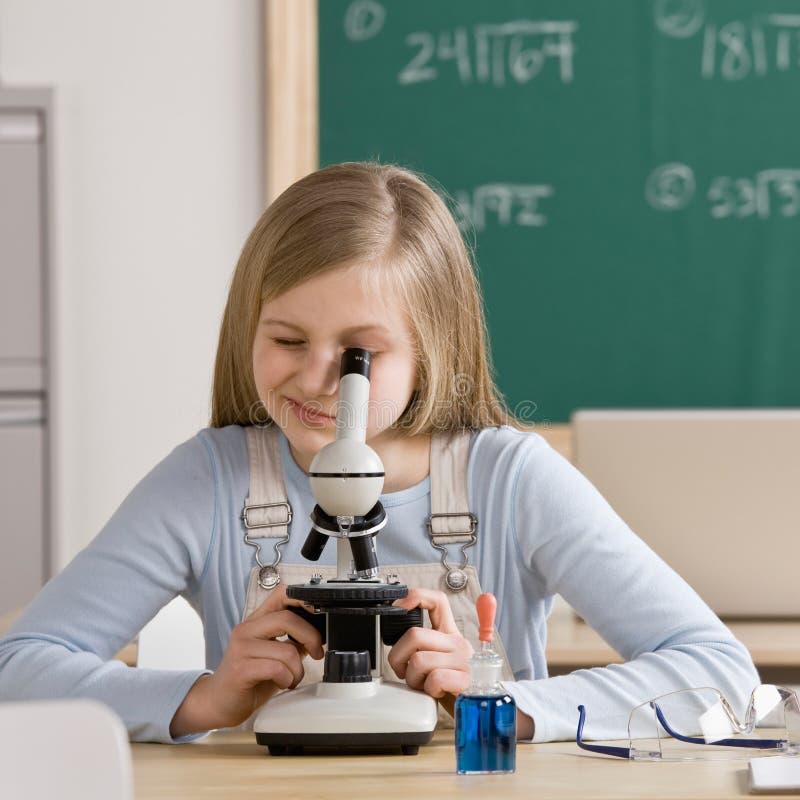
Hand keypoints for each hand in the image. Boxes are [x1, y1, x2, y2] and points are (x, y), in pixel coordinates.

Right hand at [169, 585, 323, 736]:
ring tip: (292, 678)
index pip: (281, 594)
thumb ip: (292, 641)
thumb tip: (318, 634)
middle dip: (311, 637)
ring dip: (298, 669)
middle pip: (287, 618)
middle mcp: (246, 629)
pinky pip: (277, 668)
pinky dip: (287, 679)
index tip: (319, 614)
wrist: (218, 702)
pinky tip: (283, 683)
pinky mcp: (240, 668)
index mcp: (256, 621)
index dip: (303, 599)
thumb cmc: (249, 678)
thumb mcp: (273, 655)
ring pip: (286, 650)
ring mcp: (241, 647)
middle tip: (317, 653)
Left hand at [388, 588, 473, 711]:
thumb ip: (420, 645)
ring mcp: (463, 660)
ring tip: (422, 685)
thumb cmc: (448, 686)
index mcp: (449, 633)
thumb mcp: (435, 660)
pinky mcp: (466, 680)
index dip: (415, 597)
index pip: (437, 601)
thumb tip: (394, 632)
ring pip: (419, 660)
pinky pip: (435, 679)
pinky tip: (435, 692)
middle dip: (398, 657)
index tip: (397, 608)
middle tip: (404, 671)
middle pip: (415, 635)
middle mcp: (458, 642)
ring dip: (412, 678)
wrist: (475, 712)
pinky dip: (428, 689)